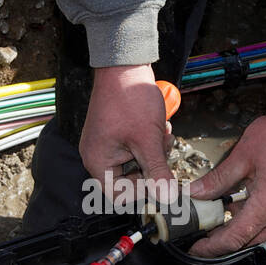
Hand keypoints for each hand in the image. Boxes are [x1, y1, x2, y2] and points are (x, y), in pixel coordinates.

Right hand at [79, 64, 175, 203]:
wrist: (124, 66)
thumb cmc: (129, 98)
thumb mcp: (148, 139)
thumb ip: (157, 171)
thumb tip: (168, 198)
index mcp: (98, 162)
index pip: (119, 196)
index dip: (141, 191)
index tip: (158, 176)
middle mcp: (97, 156)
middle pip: (129, 180)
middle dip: (151, 166)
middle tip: (162, 148)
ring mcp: (106, 145)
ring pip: (136, 164)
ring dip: (154, 153)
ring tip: (161, 133)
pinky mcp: (116, 136)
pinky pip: (135, 150)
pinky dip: (149, 142)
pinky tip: (157, 127)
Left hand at [186, 114, 265, 256]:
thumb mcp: (243, 156)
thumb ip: (218, 180)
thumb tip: (196, 193)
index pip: (234, 240)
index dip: (212, 247)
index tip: (198, 248)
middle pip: (250, 240)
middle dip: (227, 236)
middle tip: (209, 227)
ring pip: (265, 232)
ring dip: (245, 225)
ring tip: (227, 208)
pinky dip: (261, 217)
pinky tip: (250, 199)